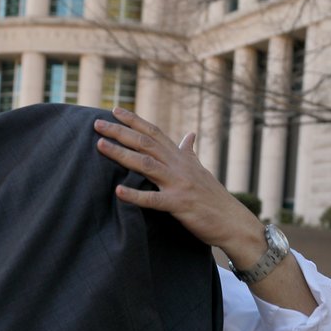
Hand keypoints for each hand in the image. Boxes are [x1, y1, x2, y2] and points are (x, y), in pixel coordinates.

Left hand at [95, 107, 316, 313]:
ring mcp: (179, 184)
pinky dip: (135, 195)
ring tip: (100, 146)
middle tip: (97, 123)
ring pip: (146, 164)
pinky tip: (118, 191)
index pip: (154, 133)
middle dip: (120, 132)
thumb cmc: (214, 198)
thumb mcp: (200, 170)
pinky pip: (154, 200)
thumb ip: (189, 152)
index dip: (134, 120)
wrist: (233, 221)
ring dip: (121, 154)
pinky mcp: (179, 205)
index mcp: (181, 158)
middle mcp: (178, 166)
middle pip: (145, 143)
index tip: (114, 110)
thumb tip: (189, 135)